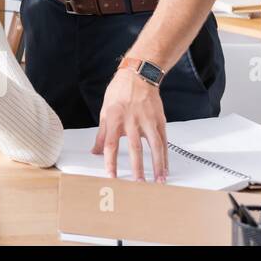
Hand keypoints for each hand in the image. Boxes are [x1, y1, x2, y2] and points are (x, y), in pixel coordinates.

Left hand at [93, 67, 168, 181]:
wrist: (138, 76)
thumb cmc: (119, 92)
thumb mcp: (105, 111)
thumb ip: (102, 133)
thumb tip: (94, 151)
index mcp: (114, 119)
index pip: (111, 145)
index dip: (110, 162)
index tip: (111, 176)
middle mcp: (131, 121)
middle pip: (134, 148)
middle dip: (137, 168)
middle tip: (138, 184)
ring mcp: (147, 121)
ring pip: (154, 147)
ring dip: (156, 166)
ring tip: (157, 181)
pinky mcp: (159, 121)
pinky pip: (163, 142)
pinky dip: (165, 156)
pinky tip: (165, 168)